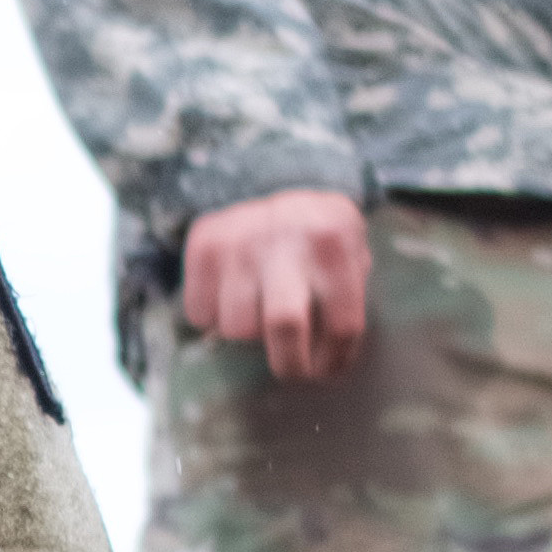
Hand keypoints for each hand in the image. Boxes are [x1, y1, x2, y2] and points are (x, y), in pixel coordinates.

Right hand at [180, 187, 371, 381]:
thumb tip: (326, 361)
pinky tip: (231, 296)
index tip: (326, 369)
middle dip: (289, 363)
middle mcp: (286, 237)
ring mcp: (240, 240)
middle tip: (291, 368)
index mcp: (334, 241)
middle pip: (284, 325)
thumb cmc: (317, 239)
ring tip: (259, 312)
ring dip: (250, 333)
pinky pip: (201, 314)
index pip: (342, 325)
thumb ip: (346, 302)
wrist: (272, 182)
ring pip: (236, 328)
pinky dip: (215, 317)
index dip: (335, 360)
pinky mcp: (204, 245)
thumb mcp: (351, 254)